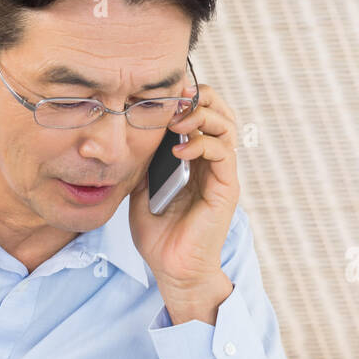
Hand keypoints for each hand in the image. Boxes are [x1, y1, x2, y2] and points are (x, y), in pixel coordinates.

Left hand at [127, 79, 239, 323]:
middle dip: (199, 97)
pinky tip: (180, 150)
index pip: (200, 114)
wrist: (170, 268)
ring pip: (225, 126)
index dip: (187, 97)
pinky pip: (223, 154)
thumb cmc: (158, 232)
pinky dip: (203, 144)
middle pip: (219, 112)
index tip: (164, 90)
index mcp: (194, 157)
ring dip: (202, 115)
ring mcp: (221, 174)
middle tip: (177, 95)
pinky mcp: (226, 189)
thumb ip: (144, 160)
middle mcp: (211, 161)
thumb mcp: (140, 188)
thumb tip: (132, 132)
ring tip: (177, 119)